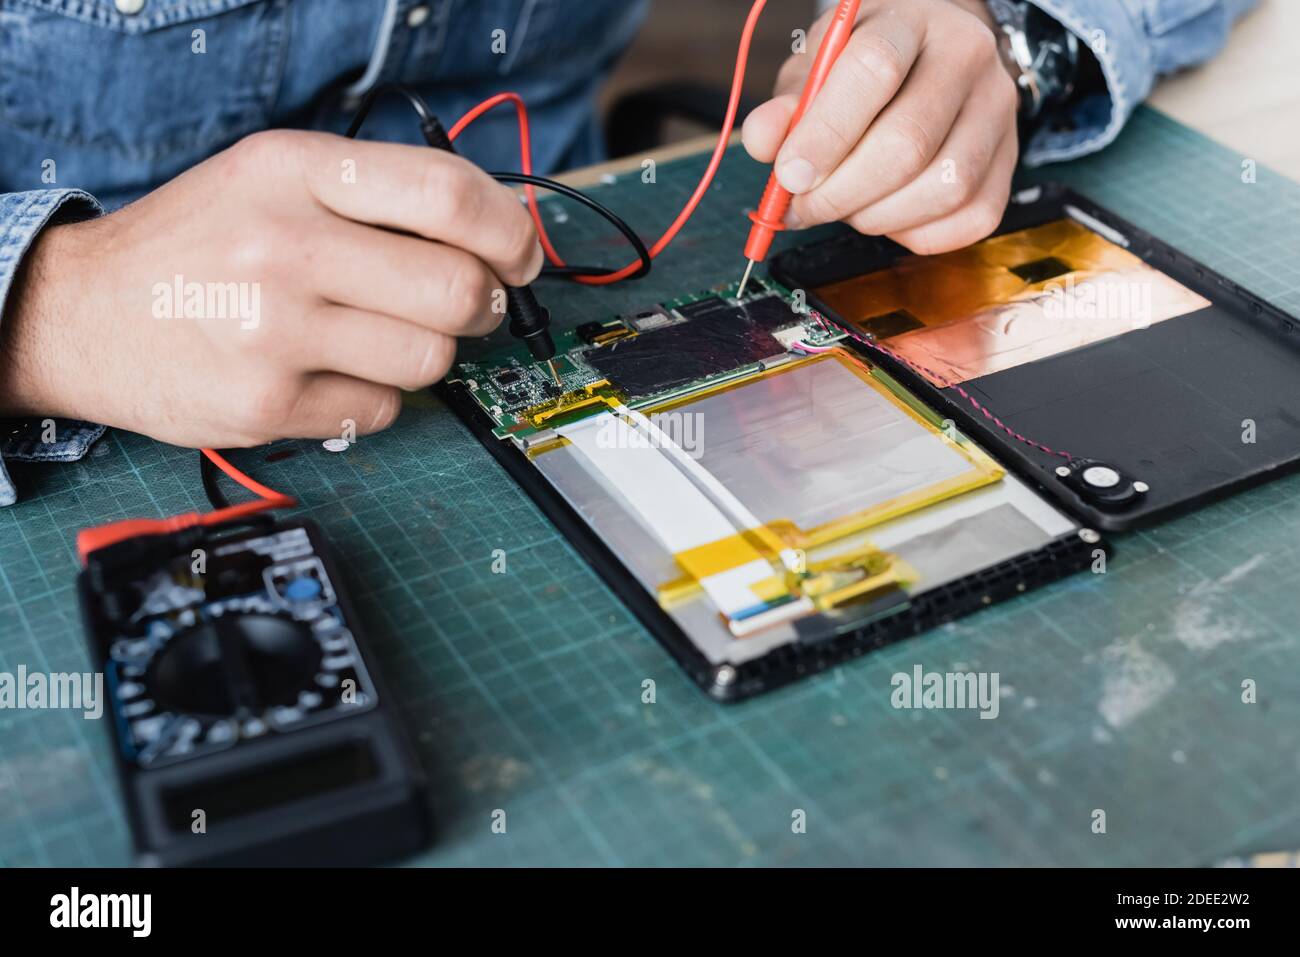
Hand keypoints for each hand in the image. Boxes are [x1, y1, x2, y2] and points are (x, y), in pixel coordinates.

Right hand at [0, 130, 541, 446]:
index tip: (521, 254)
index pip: (447, 195)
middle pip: (458, 290)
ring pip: (431, 360)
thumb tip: (497, 235)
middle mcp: (285, 245)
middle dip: (482, 305)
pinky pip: (382, 411)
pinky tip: (329, 374)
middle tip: (466, 307)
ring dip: (427, 355)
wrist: (81, 314)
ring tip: (378, 337)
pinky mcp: (266, 403)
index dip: (509, 231)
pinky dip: (375, 398)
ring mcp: (274, 331)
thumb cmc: (197, 245)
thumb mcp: (273, 179)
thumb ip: (377, 194)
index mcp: (294, 171)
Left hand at [742, 0, 1018, 254]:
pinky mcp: (1010, 165)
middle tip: (804, 207)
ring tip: (846, 206)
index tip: (788, 175)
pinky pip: (968, 220)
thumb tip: (764, 142)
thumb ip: (788, 105)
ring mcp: (998, 113)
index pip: (875, 70)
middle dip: (842, 192)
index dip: (825, 132)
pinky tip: (887, 215)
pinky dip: (915, 233)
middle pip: (908, 142)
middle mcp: (968, 59)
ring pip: (943, 187)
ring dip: (877, 216)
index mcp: (914, 21)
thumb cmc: (865, 70)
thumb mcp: (817, 68)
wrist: (931, 62)